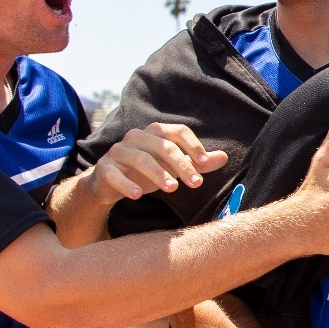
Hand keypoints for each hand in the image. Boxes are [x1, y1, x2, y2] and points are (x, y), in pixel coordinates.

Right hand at [85, 122, 226, 201]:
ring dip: (158, 174)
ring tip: (172, 189)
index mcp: (155, 133)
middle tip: (196, 184)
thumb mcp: (172, 167)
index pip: (178, 132)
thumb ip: (196, 162)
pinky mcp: (104, 168)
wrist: (108, 183)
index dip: (193, 146)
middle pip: (163, 146)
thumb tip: (224, 157)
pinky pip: (115, 174)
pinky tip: (138, 195)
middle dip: (182, 165)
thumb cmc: (145, 171)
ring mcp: (119, 151)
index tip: (206, 165)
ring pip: (141, 158)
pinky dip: (126, 185)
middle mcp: (137, 137)